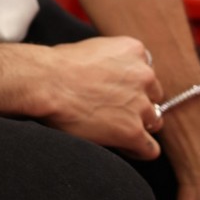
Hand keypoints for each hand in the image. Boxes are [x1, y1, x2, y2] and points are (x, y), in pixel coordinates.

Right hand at [38, 36, 163, 158]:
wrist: (46, 82)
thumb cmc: (57, 65)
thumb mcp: (92, 49)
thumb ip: (112, 62)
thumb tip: (109, 78)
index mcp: (133, 50)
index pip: (146, 73)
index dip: (132, 86)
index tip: (116, 93)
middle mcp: (144, 75)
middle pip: (153, 96)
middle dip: (137, 105)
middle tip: (113, 111)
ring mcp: (140, 104)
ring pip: (154, 122)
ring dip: (137, 126)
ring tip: (113, 130)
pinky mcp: (133, 131)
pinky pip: (150, 148)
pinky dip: (137, 150)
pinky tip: (120, 145)